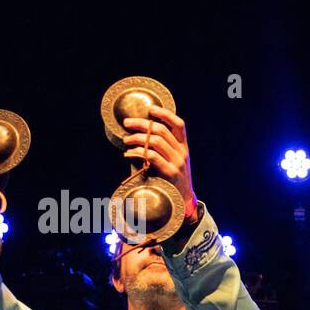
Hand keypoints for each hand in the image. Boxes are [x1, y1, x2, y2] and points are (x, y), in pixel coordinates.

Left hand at [121, 105, 197, 221]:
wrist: (184, 201)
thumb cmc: (173, 179)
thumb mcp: (174, 161)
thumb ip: (164, 148)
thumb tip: (141, 133)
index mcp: (184, 147)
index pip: (179, 124)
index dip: (164, 113)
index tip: (150, 109)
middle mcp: (182, 152)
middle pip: (161, 130)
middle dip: (142, 124)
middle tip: (127, 123)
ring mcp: (177, 162)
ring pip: (155, 141)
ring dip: (137, 138)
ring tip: (126, 140)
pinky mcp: (170, 172)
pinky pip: (151, 156)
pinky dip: (137, 152)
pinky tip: (128, 153)